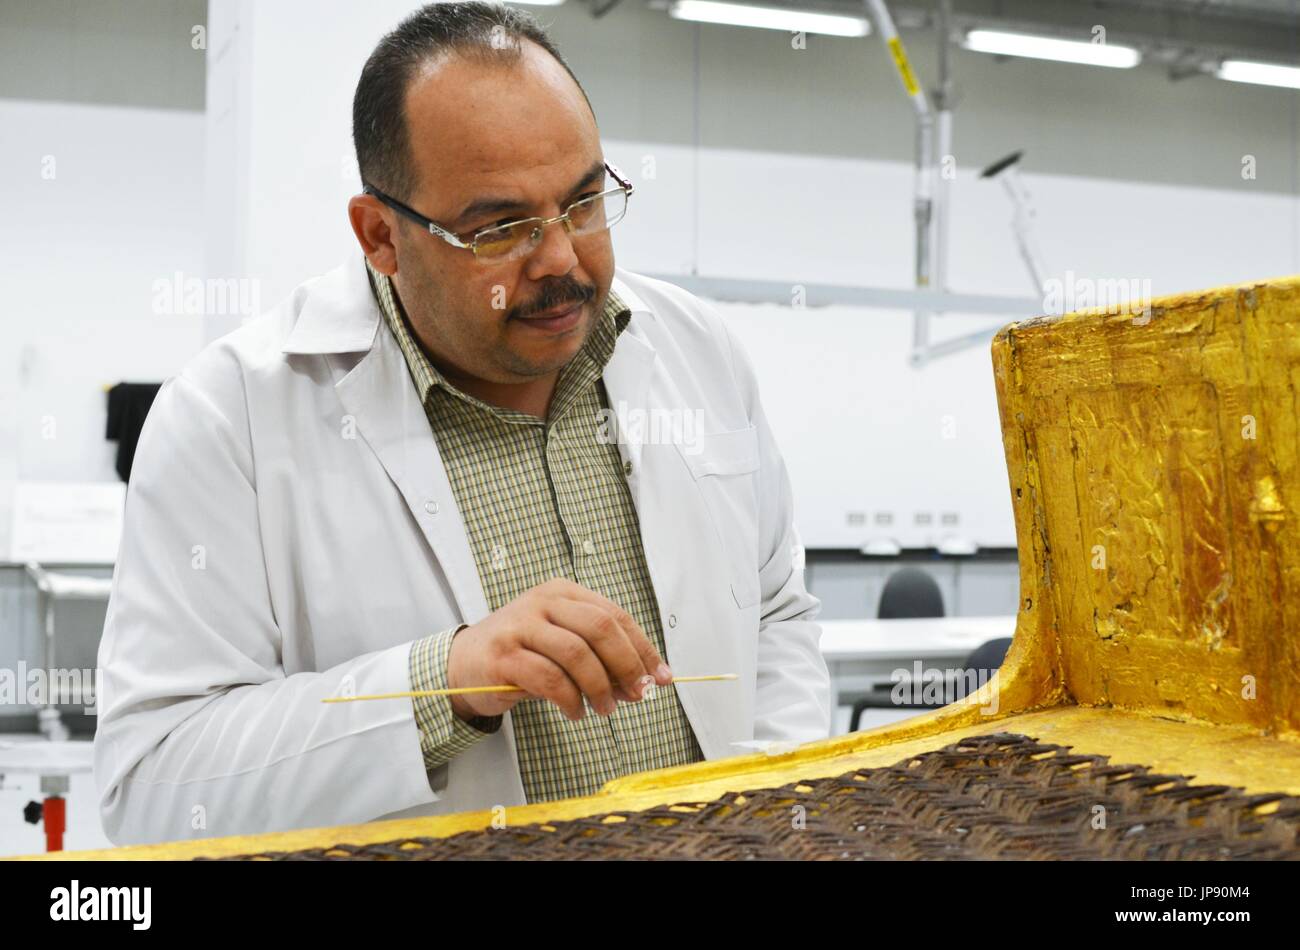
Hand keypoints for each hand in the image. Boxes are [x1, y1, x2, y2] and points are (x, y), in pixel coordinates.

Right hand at [445, 578, 671, 721]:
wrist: (463, 664)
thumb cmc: (522, 653)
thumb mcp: (563, 644)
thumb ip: (600, 657)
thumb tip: (642, 682)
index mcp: (563, 592)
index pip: (615, 616)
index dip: (643, 648)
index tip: (661, 677)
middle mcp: (542, 601)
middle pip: (600, 628)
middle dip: (627, 665)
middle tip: (638, 694)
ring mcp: (520, 626)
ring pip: (577, 653)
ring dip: (600, 687)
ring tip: (605, 709)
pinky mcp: (503, 655)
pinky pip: (549, 678)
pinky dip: (571, 700)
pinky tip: (576, 712)